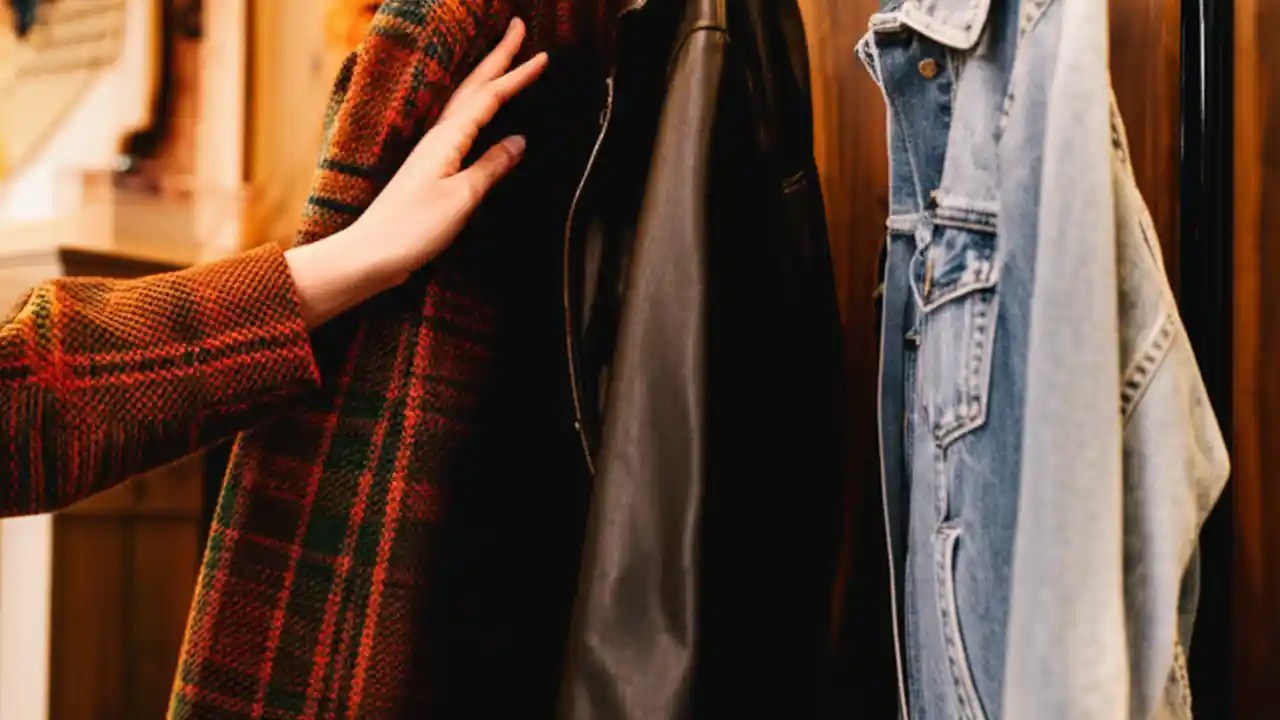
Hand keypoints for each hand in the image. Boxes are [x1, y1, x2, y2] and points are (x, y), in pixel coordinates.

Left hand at [285, 18, 548, 329]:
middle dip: (498, 57)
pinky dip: (477, 107)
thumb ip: (491, 167)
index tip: (542, 56)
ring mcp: (431, 151)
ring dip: (487, 76)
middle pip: (473, 87)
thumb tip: (518, 141)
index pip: (489, 97)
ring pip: (465, 101)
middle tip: (518, 28)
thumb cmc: (412, 229)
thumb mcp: (462, 198)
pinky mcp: (429, 168)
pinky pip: (460, 124)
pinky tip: (481, 114)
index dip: (517, 75)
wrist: (372, 253)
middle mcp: (437, 137)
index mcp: (448, 139)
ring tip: (504, 59)